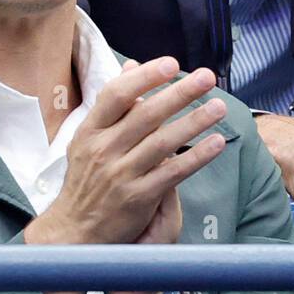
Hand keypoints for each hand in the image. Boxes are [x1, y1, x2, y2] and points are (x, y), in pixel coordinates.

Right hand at [25, 57, 226, 247]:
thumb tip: (131, 67)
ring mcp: (120, 174)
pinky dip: (197, 156)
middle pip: (145, 114)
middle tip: (206, 77)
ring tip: (218, 106)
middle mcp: (103, 150)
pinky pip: (173, 172)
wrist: (75, 230)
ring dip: (194, 122)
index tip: (171, 64)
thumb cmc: (86, 180)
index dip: (145, 77)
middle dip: (179, 93)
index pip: (116, 95)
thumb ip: (113, 105)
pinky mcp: (138, 197)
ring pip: (162, 142)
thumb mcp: (88, 139)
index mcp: (89, 131)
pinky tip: (216, 143)